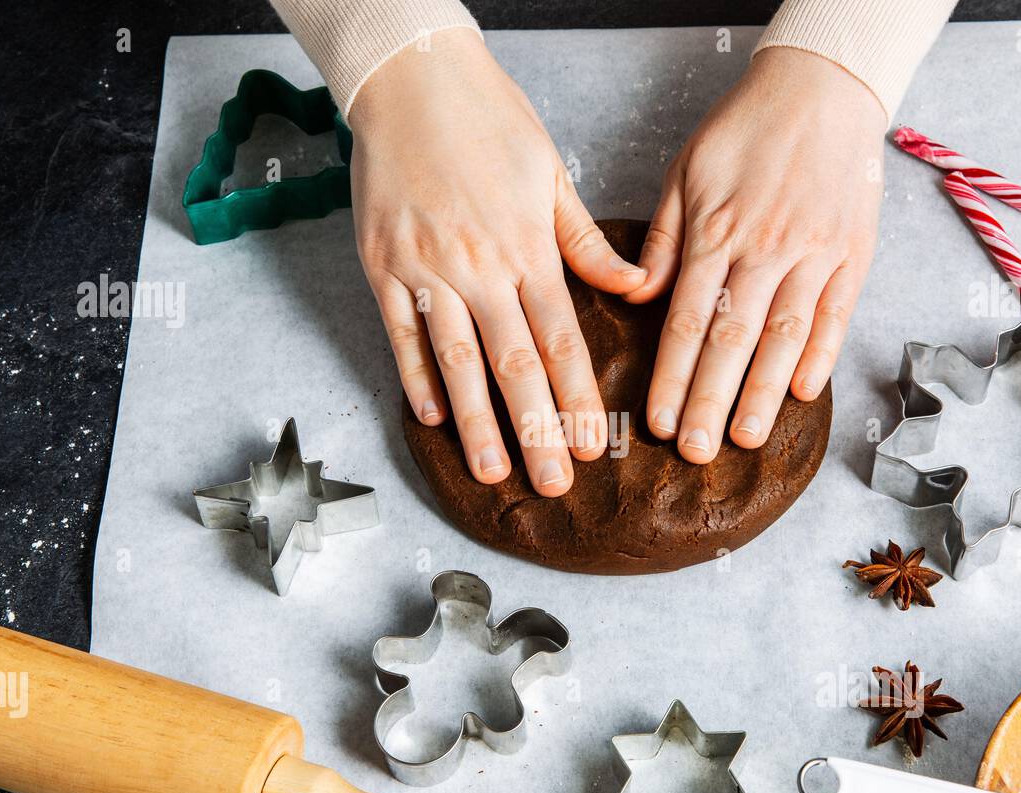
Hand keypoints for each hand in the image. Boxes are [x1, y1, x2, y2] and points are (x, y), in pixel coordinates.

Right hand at [349, 30, 646, 494]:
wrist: (411, 80)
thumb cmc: (488, 120)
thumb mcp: (553, 174)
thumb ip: (588, 243)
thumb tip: (636, 286)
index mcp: (528, 247)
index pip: (561, 340)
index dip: (578, 398)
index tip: (594, 444)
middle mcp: (479, 267)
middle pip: (514, 365)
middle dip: (537, 430)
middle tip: (555, 483)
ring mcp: (427, 271)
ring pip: (457, 362)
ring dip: (478, 423)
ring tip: (493, 472)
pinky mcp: (384, 267)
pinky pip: (403, 335)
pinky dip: (417, 379)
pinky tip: (433, 419)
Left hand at [627, 47, 886, 462]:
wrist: (822, 87)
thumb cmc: (744, 130)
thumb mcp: (686, 172)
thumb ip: (664, 240)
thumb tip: (637, 296)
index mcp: (716, 233)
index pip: (689, 321)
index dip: (673, 377)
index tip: (659, 422)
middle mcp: (765, 249)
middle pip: (733, 341)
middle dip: (712, 403)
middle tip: (696, 453)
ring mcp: (813, 254)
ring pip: (785, 336)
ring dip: (764, 393)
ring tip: (746, 439)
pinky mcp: (851, 254)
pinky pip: (836, 315)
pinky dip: (820, 356)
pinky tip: (802, 393)